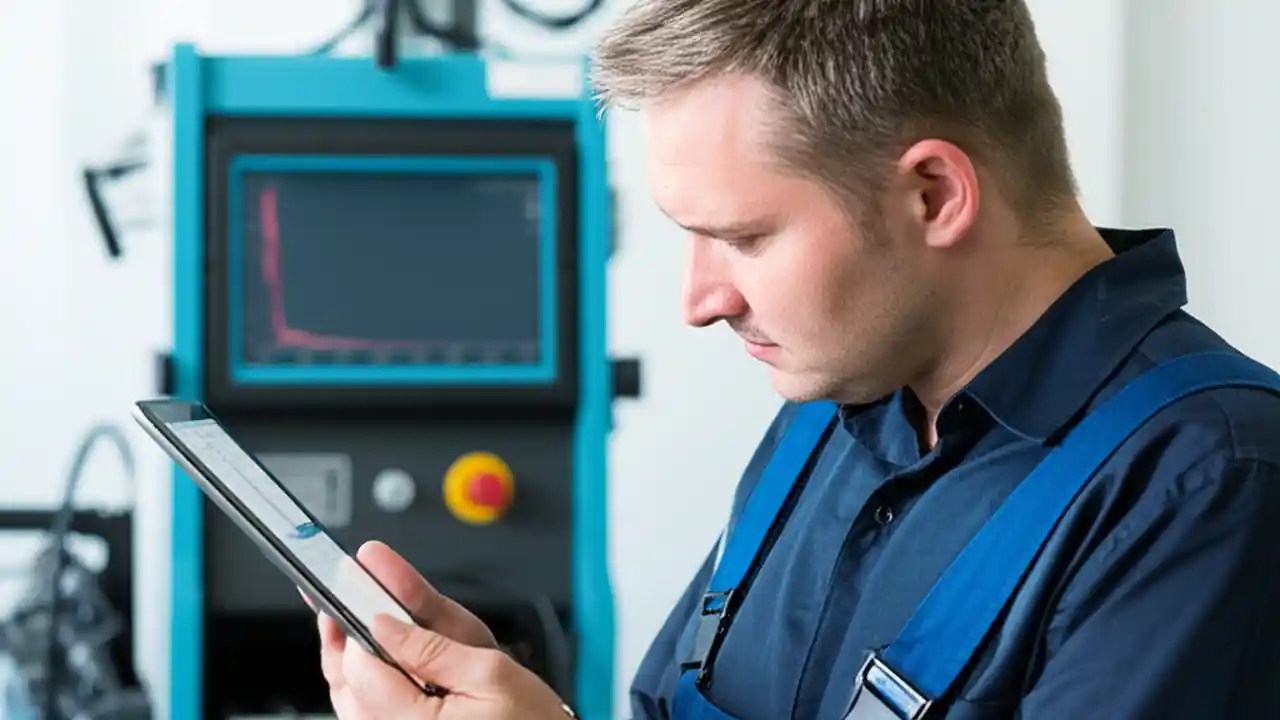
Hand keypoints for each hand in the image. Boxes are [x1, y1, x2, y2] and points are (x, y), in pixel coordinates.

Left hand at [311, 541, 569, 718]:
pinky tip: (375, 661)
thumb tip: (384, 622)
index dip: (360, 623)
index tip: (362, 587)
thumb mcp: (491, 673)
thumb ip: (431, 647)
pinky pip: (369, 717)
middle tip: (341, 598)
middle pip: (346, 686)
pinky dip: (366, 687)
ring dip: (348, 663)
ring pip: (351, 703)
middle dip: (341, 640)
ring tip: (350, 624)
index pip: (360, 666)